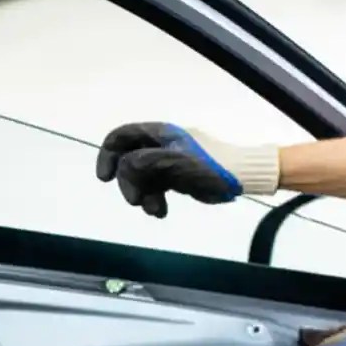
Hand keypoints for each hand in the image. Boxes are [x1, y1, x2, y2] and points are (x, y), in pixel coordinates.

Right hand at [94, 123, 279, 217]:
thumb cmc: (208, 165)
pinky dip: (155, 199)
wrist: (240, 176)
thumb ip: (143, 163)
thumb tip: (125, 169)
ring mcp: (168, 161)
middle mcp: (160, 144)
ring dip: (143, 195)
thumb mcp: (172, 163)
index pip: (121, 137)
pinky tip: (162, 212)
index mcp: (159, 133)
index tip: (105, 179)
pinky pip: (156, 187)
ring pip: (141, 177)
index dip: (107, 155)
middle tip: (136, 201)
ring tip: (156, 210)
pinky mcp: (177, 176)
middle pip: (128, 160)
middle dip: (128, 183)